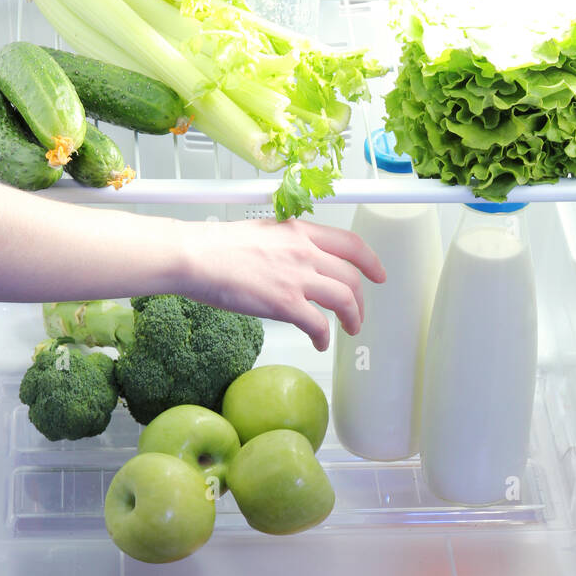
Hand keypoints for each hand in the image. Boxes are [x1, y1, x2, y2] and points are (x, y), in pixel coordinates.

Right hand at [182, 216, 386, 350]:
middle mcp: (305, 251)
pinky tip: (320, 344)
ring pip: (345, 300)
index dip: (371, 261)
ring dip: (352, 319)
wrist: (196, 256)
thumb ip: (286, 246)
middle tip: (357, 314)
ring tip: (349, 330)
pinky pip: (319, 325)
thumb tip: (294, 263)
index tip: (378, 274)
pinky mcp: (285, 303)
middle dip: (361, 301)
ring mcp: (297, 277)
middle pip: (351, 277)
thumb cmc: (217, 248)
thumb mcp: (262, 232)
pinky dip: (324, 338)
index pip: (350, 244)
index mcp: (300, 231)